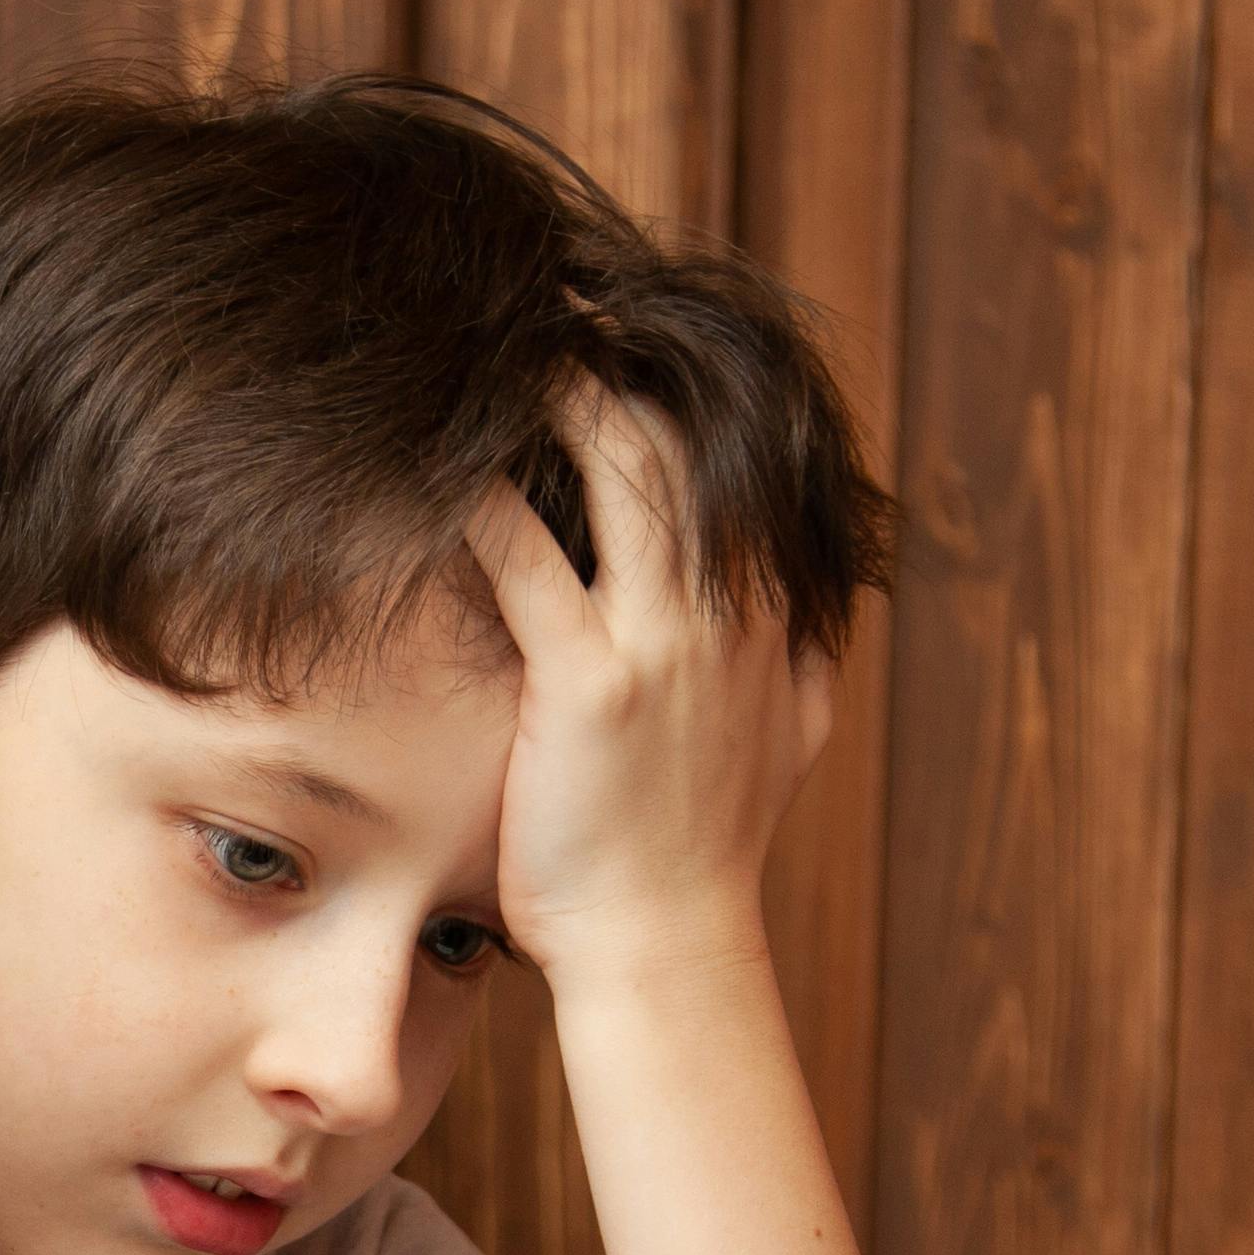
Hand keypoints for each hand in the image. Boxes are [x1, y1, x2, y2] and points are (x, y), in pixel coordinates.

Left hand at [462, 384, 839, 989]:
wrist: (666, 949)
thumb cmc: (699, 853)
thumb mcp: (792, 744)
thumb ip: (803, 666)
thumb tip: (819, 620)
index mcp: (771, 616)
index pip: (734, 464)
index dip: (679, 388)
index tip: (617, 338)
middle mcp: (730, 613)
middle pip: (682, 435)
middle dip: (612, 357)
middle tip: (543, 305)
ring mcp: (667, 644)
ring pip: (621, 467)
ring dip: (551, 394)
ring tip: (489, 348)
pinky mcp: (593, 685)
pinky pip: (526, 556)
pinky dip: (477, 495)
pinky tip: (434, 459)